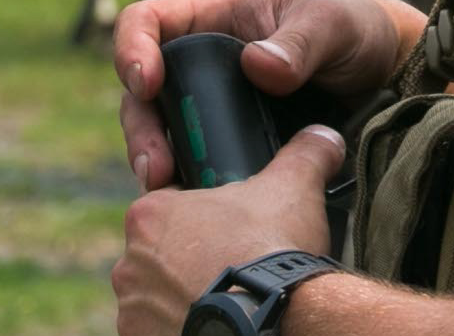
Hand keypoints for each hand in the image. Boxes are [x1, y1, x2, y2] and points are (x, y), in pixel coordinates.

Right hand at [112, 0, 408, 189]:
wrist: (379, 70)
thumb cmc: (350, 26)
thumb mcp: (330, 24)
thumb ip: (299, 43)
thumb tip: (258, 67)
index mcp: (209, 11)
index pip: (146, 19)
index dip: (132, 48)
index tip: (146, 83)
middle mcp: (197, 55)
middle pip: (142, 86)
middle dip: (140, 125)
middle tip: (156, 163)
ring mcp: (207, 97)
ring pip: (159, 125)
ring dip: (154, 155)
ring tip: (165, 184)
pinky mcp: (222, 133)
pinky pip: (191, 153)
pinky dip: (184, 176)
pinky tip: (191, 201)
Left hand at [113, 127, 341, 335]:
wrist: (272, 323)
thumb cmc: (270, 253)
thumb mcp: (292, 190)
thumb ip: (303, 156)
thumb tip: (323, 137)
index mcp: (149, 216)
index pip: (169, 209)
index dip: (202, 220)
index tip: (230, 235)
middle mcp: (130, 265)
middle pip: (163, 256)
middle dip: (193, 261)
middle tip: (234, 268)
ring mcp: (134, 311)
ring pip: (160, 298)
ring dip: (186, 298)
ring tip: (231, 300)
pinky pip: (161, 332)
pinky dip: (184, 328)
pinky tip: (220, 324)